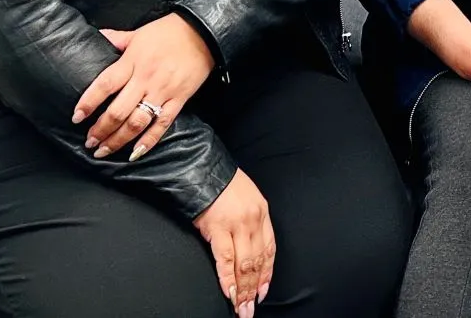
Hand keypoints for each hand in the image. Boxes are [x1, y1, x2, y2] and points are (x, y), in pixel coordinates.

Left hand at [73, 14, 214, 160]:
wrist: (203, 32)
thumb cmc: (169, 31)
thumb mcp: (138, 32)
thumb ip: (116, 39)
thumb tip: (95, 37)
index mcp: (133, 61)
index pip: (105, 84)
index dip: (89, 102)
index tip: (77, 117)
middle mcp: (145, 79)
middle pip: (118, 110)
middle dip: (101, 129)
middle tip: (89, 141)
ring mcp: (162, 91)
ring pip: (137, 122)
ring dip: (118, 140)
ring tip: (104, 150)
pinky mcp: (178, 100)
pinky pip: (162, 125)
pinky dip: (148, 141)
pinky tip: (135, 153)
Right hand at [195, 169, 273, 317]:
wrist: (201, 167)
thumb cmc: (219, 182)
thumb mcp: (244, 198)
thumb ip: (247, 223)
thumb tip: (244, 250)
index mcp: (262, 211)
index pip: (269, 249)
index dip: (267, 274)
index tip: (263, 291)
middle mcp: (254, 219)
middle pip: (258, 261)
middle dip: (254, 289)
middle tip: (250, 309)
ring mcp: (237, 224)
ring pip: (244, 265)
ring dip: (242, 291)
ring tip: (240, 308)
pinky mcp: (218, 228)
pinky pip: (226, 260)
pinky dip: (227, 279)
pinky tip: (229, 293)